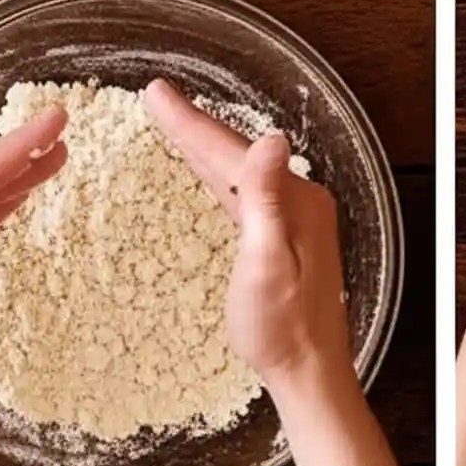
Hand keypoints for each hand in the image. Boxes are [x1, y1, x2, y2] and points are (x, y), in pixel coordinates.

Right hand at [144, 79, 350, 381]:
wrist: (309, 370)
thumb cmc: (282, 328)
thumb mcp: (267, 264)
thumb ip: (267, 201)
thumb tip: (272, 141)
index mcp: (295, 203)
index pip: (232, 153)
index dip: (191, 124)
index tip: (156, 95)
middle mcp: (300, 202)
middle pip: (236, 155)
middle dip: (194, 126)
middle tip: (158, 98)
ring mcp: (296, 220)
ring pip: (239, 172)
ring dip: (205, 146)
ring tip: (174, 122)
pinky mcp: (288, 238)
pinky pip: (246, 193)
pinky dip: (219, 175)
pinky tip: (209, 172)